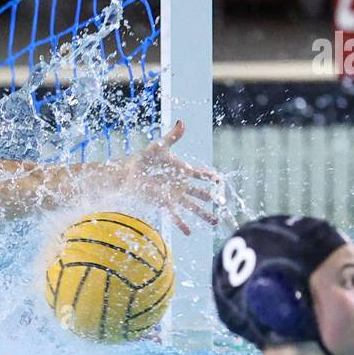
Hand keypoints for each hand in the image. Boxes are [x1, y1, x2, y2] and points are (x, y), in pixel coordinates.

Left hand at [115, 120, 218, 234]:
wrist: (130, 173)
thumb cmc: (145, 159)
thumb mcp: (160, 146)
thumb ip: (172, 136)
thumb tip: (182, 121)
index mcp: (183, 171)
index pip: (201, 174)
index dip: (210, 177)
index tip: (219, 180)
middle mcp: (181, 185)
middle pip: (201, 194)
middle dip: (213, 199)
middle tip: (223, 204)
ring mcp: (174, 196)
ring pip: (192, 207)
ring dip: (203, 215)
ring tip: (215, 222)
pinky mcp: (164, 204)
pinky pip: (175, 216)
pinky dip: (182, 224)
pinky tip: (189, 233)